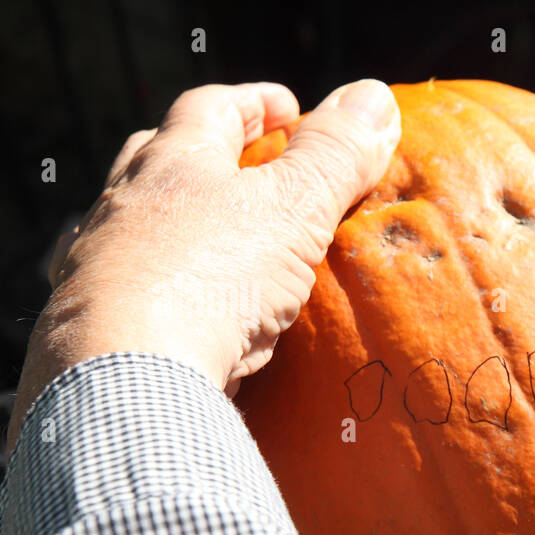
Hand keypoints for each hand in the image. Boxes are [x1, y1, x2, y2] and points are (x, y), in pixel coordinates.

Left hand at [8, 79, 400, 450]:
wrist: (129, 372)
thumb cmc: (212, 276)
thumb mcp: (292, 209)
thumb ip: (332, 157)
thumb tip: (374, 96)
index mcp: (174, 162)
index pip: (212, 109)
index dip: (254, 104)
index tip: (288, 108)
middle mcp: (128, 202)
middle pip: (158, 155)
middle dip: (202, 153)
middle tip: (241, 162)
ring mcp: (103, 261)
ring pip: (134, 222)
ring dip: (170, 220)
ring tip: (209, 236)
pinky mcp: (96, 321)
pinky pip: (124, 286)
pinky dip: (152, 282)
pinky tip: (171, 304)